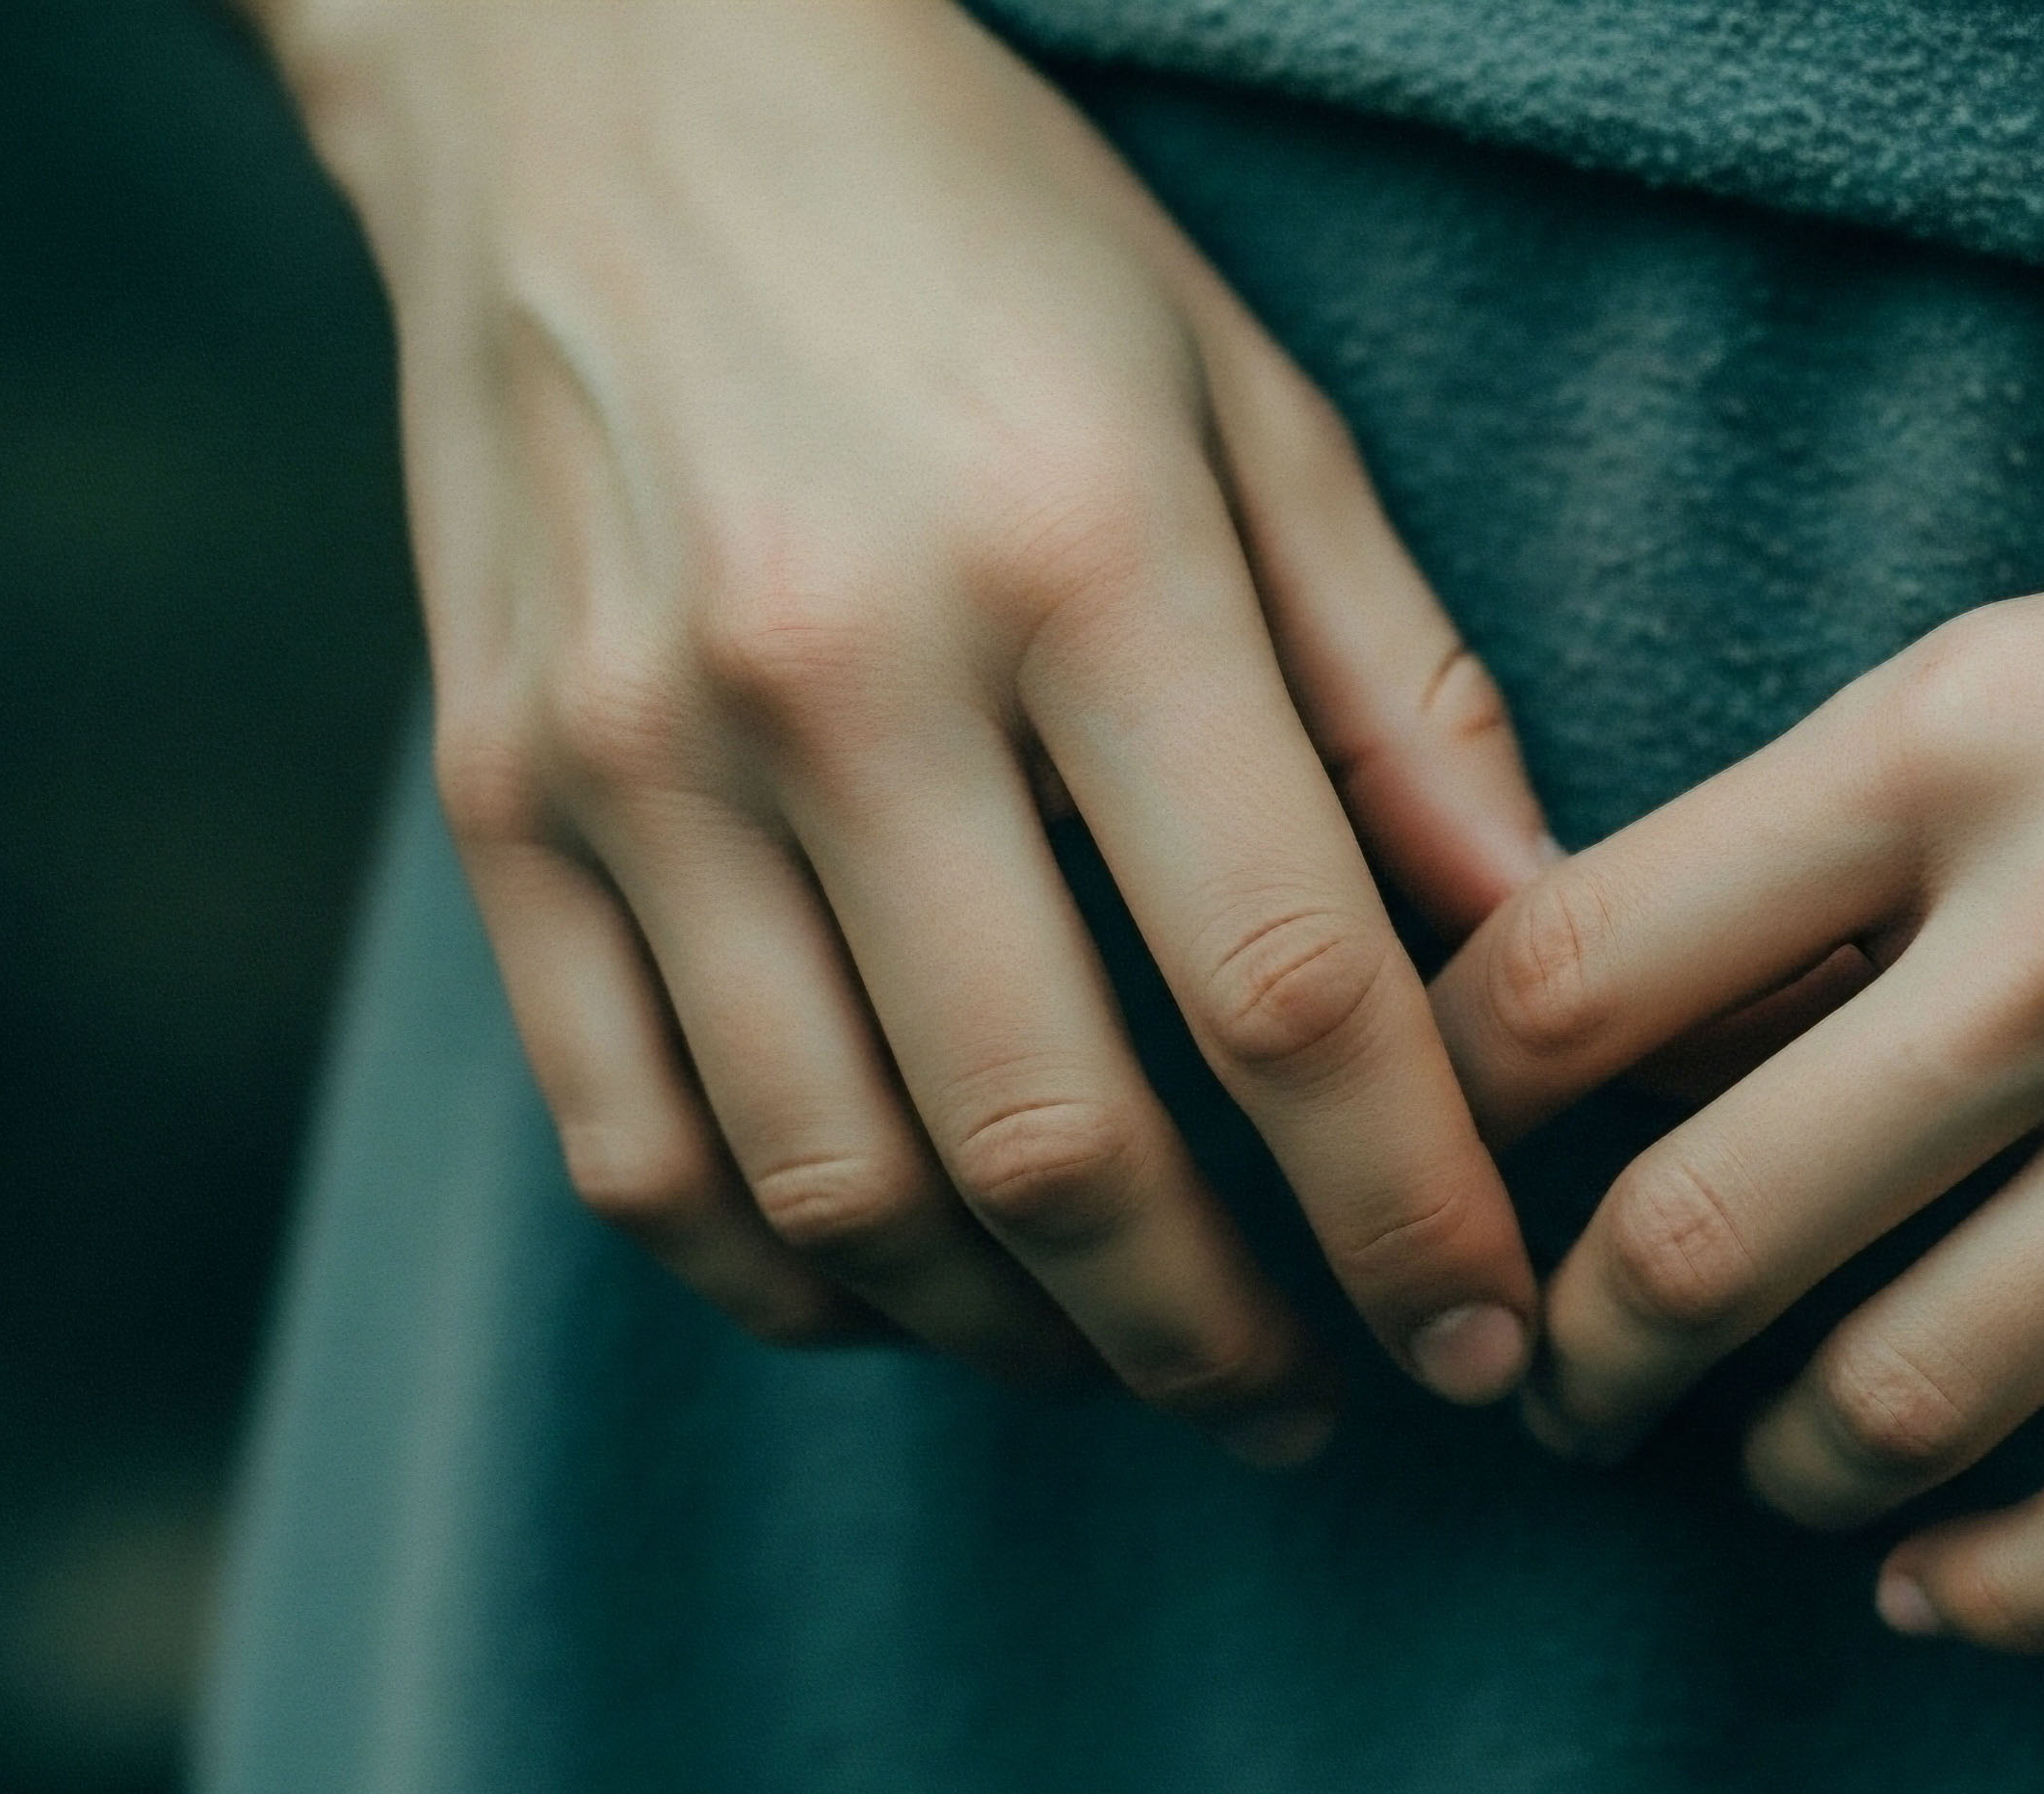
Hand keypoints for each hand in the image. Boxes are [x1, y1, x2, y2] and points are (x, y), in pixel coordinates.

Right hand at [271, 0, 1551, 1450]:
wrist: (595, 67)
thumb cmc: (978, 233)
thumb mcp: (1245, 397)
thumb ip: (1401, 693)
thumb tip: (1542, 958)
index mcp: (1079, 559)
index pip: (1285, 991)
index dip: (1409, 1216)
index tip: (1491, 1342)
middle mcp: (835, 675)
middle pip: (1052, 1146)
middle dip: (1219, 1343)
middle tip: (1324, 1410)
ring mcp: (632, 757)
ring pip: (836, 1189)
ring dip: (1018, 1341)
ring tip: (1139, 1357)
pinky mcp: (500, 805)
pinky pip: (634, 1146)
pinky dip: (785, 1277)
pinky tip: (909, 1294)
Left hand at [1433, 365, 2043, 1647]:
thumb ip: (1903, 807)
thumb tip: (1685, 1006)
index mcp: (1978, 722)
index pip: (1577, 972)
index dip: (1452, 1118)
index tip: (1448, 1183)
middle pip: (1699, 1231)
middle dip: (1586, 1355)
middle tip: (1569, 1390)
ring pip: (1906, 1397)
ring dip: (1790, 1469)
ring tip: (1772, 1470)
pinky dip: (2016, 1585)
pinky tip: (1952, 1586)